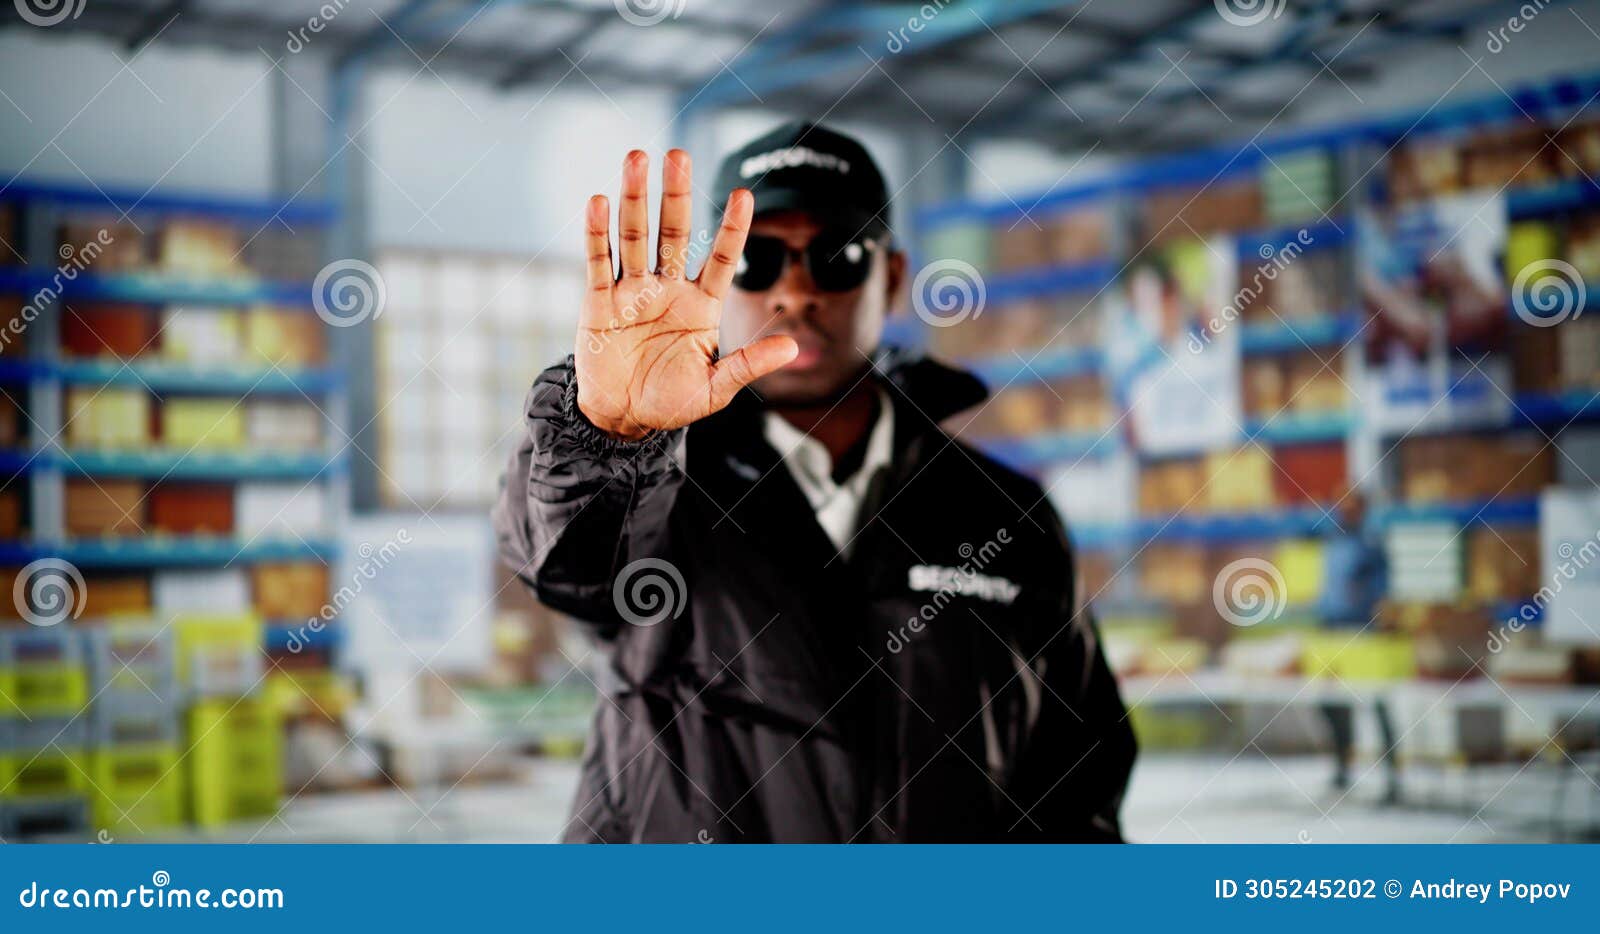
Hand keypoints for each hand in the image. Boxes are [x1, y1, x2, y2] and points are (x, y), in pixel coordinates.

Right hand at [575, 149, 797, 440]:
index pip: (721, 259)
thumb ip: (748, 365)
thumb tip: (794, 348)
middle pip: (674, 233)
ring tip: (636, 158)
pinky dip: (597, 234)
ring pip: (635, 237)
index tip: (744, 195)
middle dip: (676, 195)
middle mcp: (668, 289)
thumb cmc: (671, 401)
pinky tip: (600, 202)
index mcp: (701, 305)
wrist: (621, 419)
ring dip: (635, 199)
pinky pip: (597, 263)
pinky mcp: (598, 303)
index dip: (732, 229)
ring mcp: (632, 291)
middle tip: (677, 155)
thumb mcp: (715, 389)